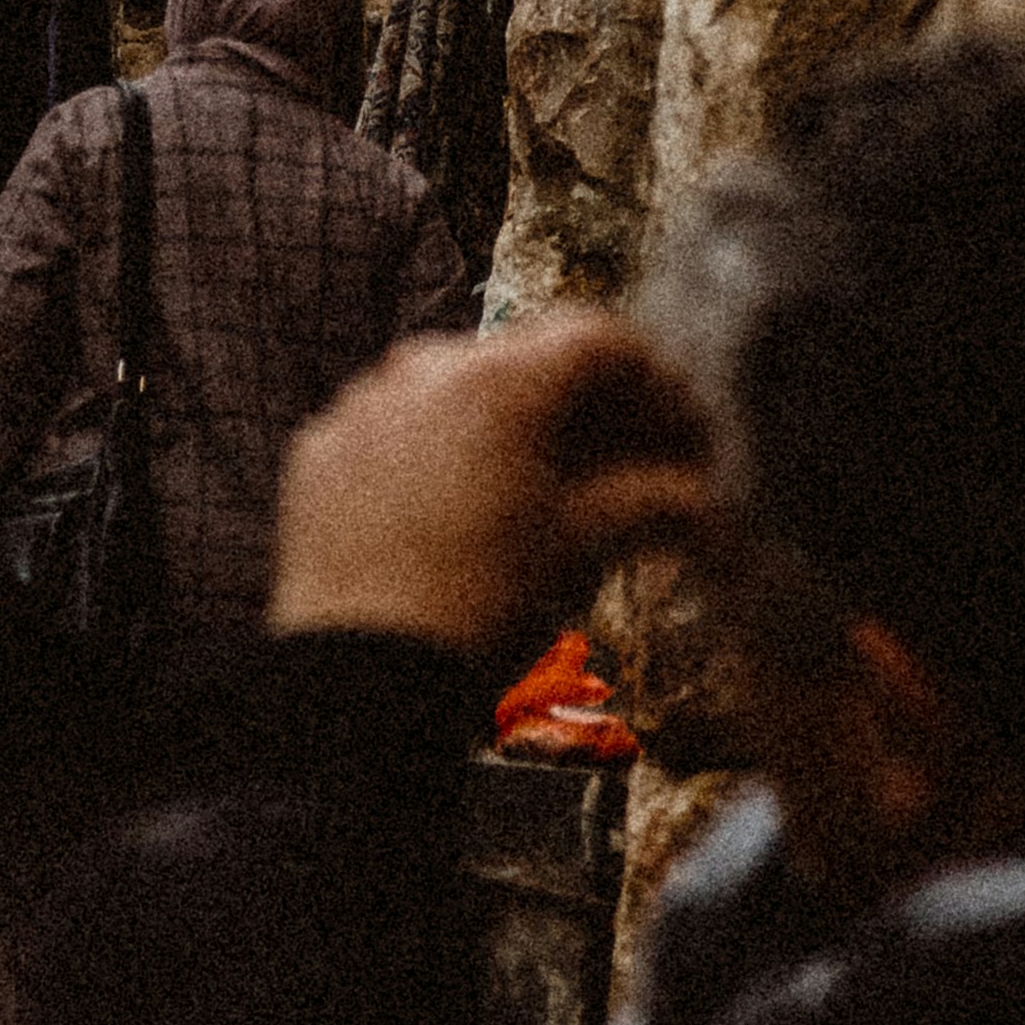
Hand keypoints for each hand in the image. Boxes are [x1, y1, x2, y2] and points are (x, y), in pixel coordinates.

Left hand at [268, 318, 718, 671]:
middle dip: (593, 412)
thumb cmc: (485, 612)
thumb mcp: (583, 552)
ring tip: (550, 503)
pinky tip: (466, 519)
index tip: (689, 444)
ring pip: (461, 393)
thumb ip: (655, 503)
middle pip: (532, 362)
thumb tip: (703, 495)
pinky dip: (444, 459)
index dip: (659, 388)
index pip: (601, 341)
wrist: (362, 683)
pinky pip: (399, 432)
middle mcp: (424, 368)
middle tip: (638, 473)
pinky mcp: (321, 448)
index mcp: (500, 382)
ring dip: (517, 433)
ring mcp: (363, 403)